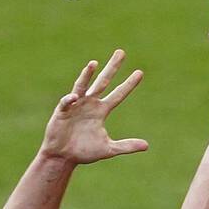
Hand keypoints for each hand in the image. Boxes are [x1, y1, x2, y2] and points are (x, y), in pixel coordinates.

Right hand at [40, 50, 146, 164]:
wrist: (63, 157)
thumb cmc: (84, 151)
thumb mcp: (108, 149)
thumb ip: (126, 146)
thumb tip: (147, 146)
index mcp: (101, 111)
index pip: (118, 94)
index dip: (128, 84)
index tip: (140, 72)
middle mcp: (90, 104)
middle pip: (103, 82)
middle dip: (112, 67)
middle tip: (121, 52)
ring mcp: (76, 105)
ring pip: (83, 86)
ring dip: (87, 75)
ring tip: (93, 63)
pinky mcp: (62, 112)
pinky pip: (66, 102)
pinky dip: (70, 99)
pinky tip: (74, 97)